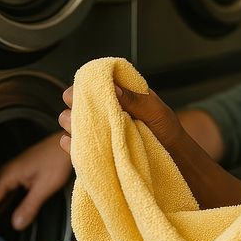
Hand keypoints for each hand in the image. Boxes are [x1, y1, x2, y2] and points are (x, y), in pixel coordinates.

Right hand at [0, 131, 71, 232]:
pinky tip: (0, 210)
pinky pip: (4, 189)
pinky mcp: (20, 172)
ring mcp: (12, 171)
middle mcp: (6, 172)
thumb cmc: (58, 161)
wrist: (67, 144)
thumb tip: (16, 225)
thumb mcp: (45, 186)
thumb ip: (29, 206)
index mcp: (8, 175)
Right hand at [57, 84, 193, 154]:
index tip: (86, 93)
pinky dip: (70, 144)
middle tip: (86, 113)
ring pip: (69, 120)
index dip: (86, 85)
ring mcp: (97, 128)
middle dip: (77, 105)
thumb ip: (135, 99)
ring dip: (72, 124)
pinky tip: (78, 144)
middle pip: (75, 100)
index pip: (94, 82)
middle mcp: (104, 109)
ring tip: (87, 129)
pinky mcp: (93, 148)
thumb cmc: (167, 130)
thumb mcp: (156, 111)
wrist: (171, 158)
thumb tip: (113, 88)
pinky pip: (71, 145)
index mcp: (119, 93)